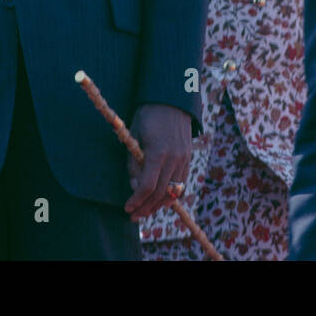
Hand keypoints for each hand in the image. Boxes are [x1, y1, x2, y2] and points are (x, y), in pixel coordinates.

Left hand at [124, 104, 191, 219]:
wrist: (172, 100)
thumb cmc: (148, 116)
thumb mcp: (134, 136)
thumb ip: (134, 163)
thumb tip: (134, 186)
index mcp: (158, 152)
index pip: (148, 186)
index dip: (136, 200)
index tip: (127, 207)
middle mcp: (174, 158)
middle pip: (161, 193)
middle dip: (146, 207)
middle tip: (134, 216)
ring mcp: (184, 159)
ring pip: (173, 191)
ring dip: (159, 204)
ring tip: (146, 211)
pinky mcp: (188, 158)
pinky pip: (181, 183)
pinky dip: (171, 194)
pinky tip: (160, 199)